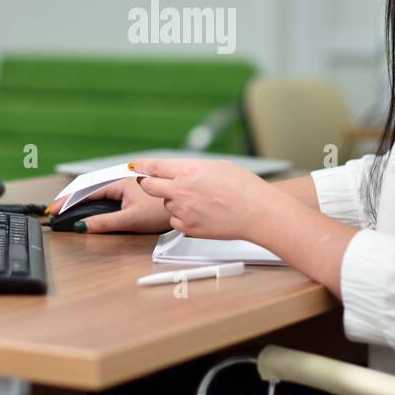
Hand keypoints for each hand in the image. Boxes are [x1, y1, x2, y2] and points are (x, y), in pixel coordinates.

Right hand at [49, 177, 171, 233]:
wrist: (184, 203)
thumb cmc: (161, 210)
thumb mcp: (130, 220)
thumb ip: (104, 223)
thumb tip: (82, 226)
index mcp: (118, 182)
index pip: (85, 192)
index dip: (68, 202)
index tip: (54, 210)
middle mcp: (119, 178)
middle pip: (87, 187)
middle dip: (70, 198)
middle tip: (54, 209)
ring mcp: (125, 182)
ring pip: (96, 187)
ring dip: (80, 196)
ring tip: (65, 206)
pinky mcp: (130, 188)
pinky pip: (105, 190)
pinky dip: (91, 197)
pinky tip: (87, 203)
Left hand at [133, 158, 274, 241]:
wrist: (257, 213)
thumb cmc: (244, 188)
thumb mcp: (217, 166)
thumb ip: (194, 169)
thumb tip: (180, 171)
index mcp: (188, 170)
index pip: (153, 166)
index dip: (142, 166)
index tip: (137, 166)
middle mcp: (181, 190)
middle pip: (148, 186)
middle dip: (147, 183)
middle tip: (151, 182)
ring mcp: (183, 210)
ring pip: (165, 204)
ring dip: (174, 202)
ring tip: (198, 201)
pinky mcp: (188, 227)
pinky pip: (175, 221)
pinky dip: (183, 218)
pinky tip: (201, 214)